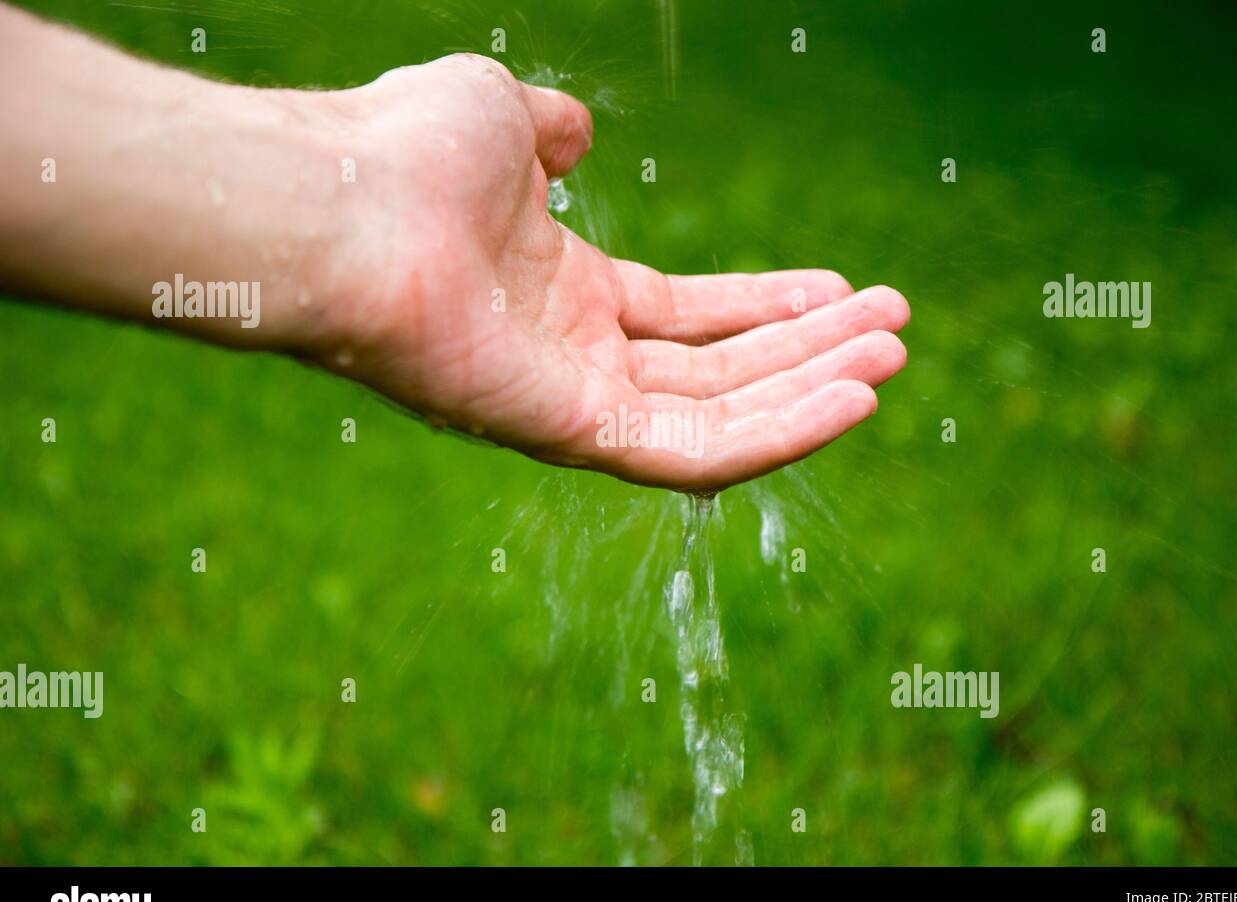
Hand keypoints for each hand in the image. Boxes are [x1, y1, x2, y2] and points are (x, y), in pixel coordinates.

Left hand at [319, 54, 909, 490]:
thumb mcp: (501, 114)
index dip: (768, 305)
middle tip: (895, 329)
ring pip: (719, 417)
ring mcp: (574, 404)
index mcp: (564, 292)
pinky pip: (695, 451)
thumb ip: (550, 129)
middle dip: (809, 349)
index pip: (689, 316)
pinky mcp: (573, 437)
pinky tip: (854, 399)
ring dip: (810, 390)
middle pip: (718, 370)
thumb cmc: (404, 152)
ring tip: (892, 360)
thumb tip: (577, 130)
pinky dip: (779, 433)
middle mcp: (573, 357)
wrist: (341, 205)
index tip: (843, 289)